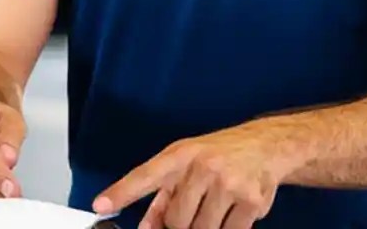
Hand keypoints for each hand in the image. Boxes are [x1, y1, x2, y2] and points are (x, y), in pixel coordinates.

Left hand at [92, 127, 290, 228]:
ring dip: (205, 228)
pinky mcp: (251, 202)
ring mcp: (228, 184)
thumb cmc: (218, 155)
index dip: (121, 192)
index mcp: (180, 155)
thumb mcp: (186, 164)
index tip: (101, 205)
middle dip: (181, 223)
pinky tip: (233, 210)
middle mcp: (202, 166)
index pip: (145, 175)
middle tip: (195, 208)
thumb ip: (162, 196)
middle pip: (176, 220)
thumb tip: (146, 227)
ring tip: (214, 207)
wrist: (265, 146)